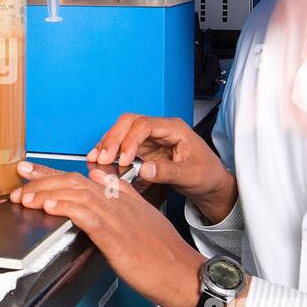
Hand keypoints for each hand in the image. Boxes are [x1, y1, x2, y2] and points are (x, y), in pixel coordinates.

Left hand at [10, 161, 204, 306]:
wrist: (186, 275)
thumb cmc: (165, 255)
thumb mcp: (143, 219)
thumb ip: (122, 198)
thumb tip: (99, 180)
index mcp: (124, 198)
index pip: (83, 178)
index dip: (54, 172)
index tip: (33, 170)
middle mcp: (119, 202)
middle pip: (75, 181)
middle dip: (43, 177)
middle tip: (20, 176)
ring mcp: (118, 218)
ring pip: (76, 195)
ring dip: (47, 194)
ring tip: (25, 196)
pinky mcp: (117, 237)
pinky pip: (87, 217)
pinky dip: (65, 209)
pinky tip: (48, 208)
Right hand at [88, 113, 236, 223]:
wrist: (210, 184)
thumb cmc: (207, 175)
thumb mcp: (192, 175)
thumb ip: (168, 172)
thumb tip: (144, 169)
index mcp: (174, 128)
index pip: (145, 125)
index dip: (130, 140)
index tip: (124, 159)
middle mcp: (159, 130)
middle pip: (129, 123)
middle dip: (113, 138)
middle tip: (103, 158)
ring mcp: (150, 139)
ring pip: (122, 132)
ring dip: (107, 144)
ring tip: (96, 159)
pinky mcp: (143, 151)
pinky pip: (122, 147)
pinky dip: (110, 153)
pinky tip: (100, 161)